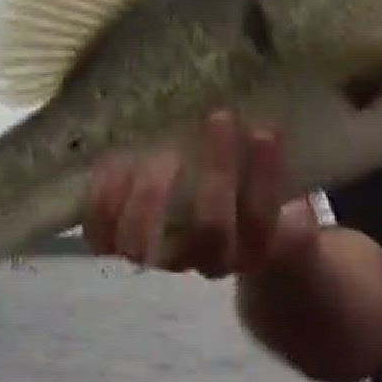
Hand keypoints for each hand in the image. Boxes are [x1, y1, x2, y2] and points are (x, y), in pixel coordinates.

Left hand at [83, 112, 319, 276]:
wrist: (212, 248)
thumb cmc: (246, 203)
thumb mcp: (276, 195)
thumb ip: (279, 170)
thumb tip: (271, 122)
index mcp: (253, 251)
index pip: (261, 219)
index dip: (265, 176)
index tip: (266, 129)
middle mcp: (208, 263)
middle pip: (210, 231)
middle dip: (217, 172)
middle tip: (219, 118)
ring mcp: (161, 262)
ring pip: (148, 243)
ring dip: (151, 193)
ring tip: (163, 149)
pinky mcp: (121, 253)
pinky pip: (102, 236)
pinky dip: (104, 200)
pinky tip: (117, 160)